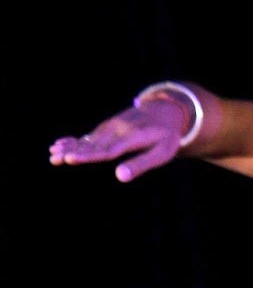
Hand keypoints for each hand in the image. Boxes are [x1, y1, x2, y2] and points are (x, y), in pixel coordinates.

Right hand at [48, 96, 192, 182]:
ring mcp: (111, 127)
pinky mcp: (108, 127)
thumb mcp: (161, 153)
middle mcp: (117, 131)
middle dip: (71, 151)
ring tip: (51, 153)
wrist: (164, 110)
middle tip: (53, 158)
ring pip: (88, 139)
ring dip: (69, 146)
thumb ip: (140, 164)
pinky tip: (60, 144)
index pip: (106, 150)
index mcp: (131, 138)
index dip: (87, 156)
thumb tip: (119, 177)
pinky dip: (75, 141)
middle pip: (92, 144)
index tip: (70, 159)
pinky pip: (90, 135)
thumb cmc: (166, 137)